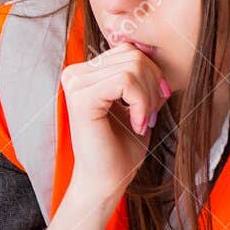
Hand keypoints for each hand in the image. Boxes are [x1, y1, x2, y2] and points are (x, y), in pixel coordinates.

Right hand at [58, 38, 170, 207]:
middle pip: (132, 54)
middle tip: (151, 115)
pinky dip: (140, 102)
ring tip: (143, 120)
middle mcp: (74, 74)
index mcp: (83, 73)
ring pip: (132, 66)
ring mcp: (75, 84)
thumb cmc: (120, 148)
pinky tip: (136, 123)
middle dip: (152, 84)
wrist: (105, 181)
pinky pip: (126, 81)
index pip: (128, 50)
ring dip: (148, 96)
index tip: (155, 104)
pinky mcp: (82, 98)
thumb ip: (140, 76)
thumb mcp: (135, 103)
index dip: (151, 74)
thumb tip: (153, 49)